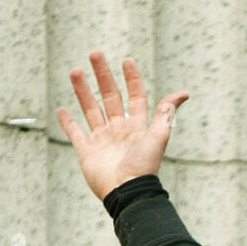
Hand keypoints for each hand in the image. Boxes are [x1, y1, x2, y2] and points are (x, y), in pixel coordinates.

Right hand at [56, 53, 188, 201]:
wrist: (126, 192)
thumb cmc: (144, 166)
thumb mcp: (159, 136)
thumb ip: (166, 113)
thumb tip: (183, 93)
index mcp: (137, 126)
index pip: (135, 96)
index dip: (132, 79)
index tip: (127, 60)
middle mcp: (119, 130)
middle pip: (110, 97)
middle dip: (102, 75)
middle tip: (95, 53)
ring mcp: (102, 140)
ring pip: (91, 109)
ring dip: (83, 91)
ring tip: (76, 71)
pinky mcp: (87, 152)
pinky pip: (76, 134)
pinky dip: (68, 122)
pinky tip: (62, 109)